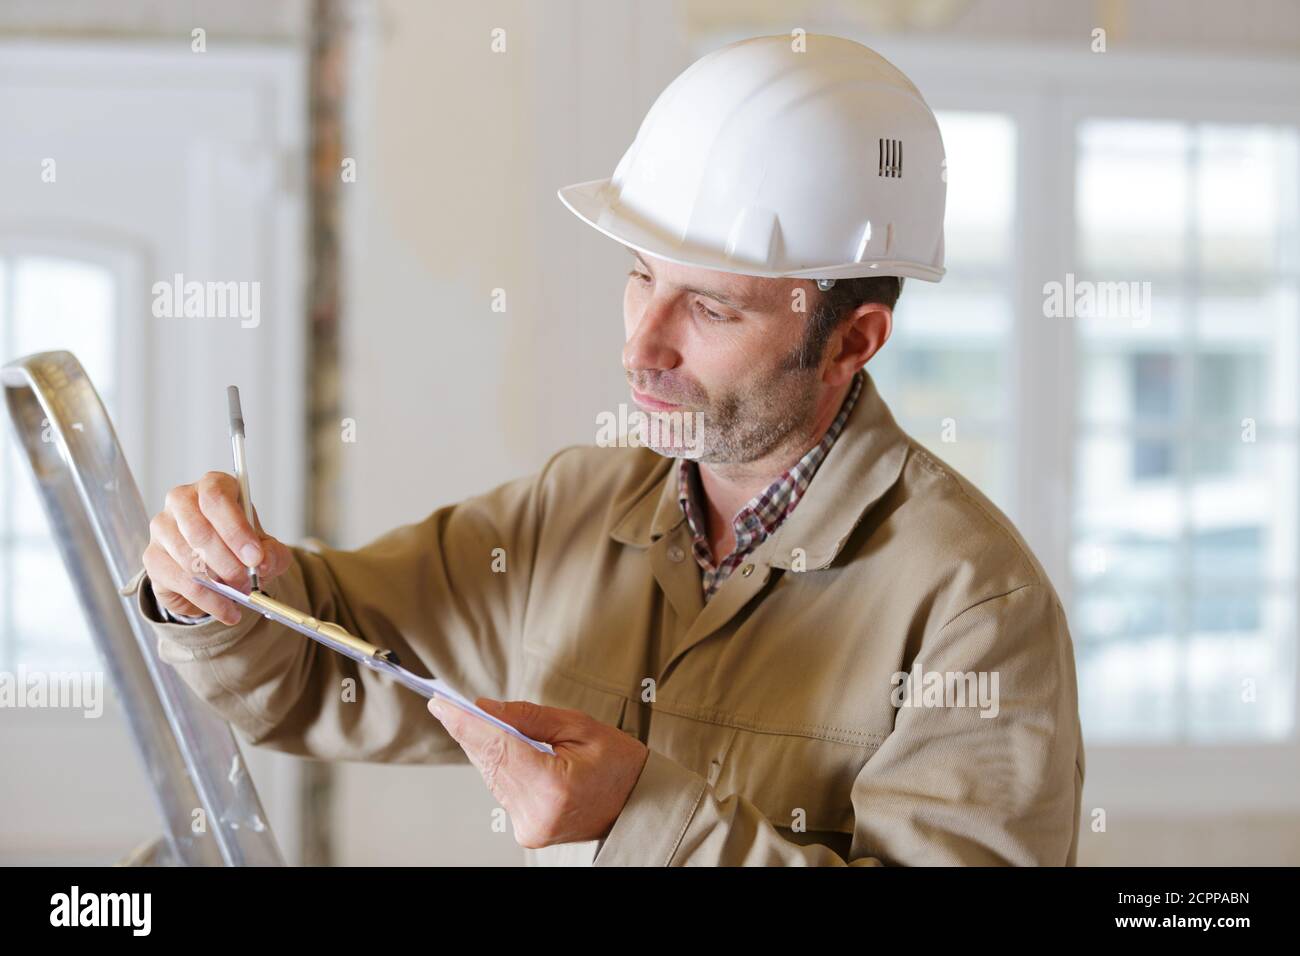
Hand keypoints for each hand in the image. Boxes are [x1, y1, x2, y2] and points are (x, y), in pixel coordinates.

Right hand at [142, 471, 293, 624]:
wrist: (218, 566)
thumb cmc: (240, 545)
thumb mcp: (266, 548)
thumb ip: (272, 554)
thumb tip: (262, 563)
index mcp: (213, 486)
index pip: (216, 499)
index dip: (236, 530)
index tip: (255, 558)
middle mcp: (181, 500)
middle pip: (199, 530)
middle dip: (228, 563)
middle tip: (247, 584)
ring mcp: (162, 528)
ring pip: (188, 559)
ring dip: (219, 584)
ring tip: (240, 596)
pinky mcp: (152, 557)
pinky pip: (180, 581)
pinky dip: (208, 600)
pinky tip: (226, 609)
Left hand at [429, 697, 648, 847]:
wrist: (640, 805)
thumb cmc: (619, 764)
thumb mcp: (581, 727)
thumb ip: (529, 718)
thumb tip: (485, 708)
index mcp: (552, 786)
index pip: (497, 748)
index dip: (466, 724)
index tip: (441, 704)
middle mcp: (536, 813)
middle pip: (489, 762)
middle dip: (469, 731)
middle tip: (446, 704)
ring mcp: (530, 827)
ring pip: (492, 776)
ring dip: (484, 747)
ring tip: (473, 720)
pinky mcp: (527, 831)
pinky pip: (502, 789)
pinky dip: (498, 765)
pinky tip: (497, 746)